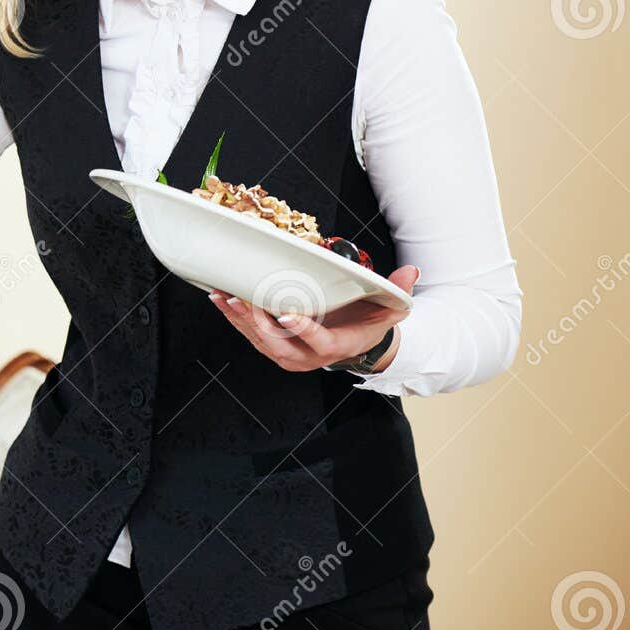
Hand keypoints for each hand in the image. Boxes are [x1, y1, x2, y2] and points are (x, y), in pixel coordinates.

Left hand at [209, 265, 419, 372]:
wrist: (355, 344)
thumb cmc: (369, 323)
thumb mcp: (389, 310)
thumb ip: (397, 292)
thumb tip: (410, 273)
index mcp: (337, 346)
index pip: (319, 341)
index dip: (302, 330)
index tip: (286, 314)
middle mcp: (309, 356)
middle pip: (279, 344)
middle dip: (258, 324)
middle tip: (242, 300)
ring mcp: (289, 355)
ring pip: (259, 341)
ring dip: (238, 319)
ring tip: (223, 296)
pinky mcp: (274, 348)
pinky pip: (250, 335)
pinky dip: (233, 318)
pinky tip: (219, 299)